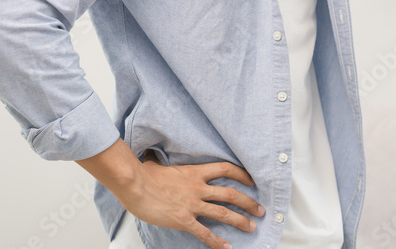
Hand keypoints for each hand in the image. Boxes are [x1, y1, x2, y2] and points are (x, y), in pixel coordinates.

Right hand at [77, 140, 263, 248]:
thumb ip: (171, 163)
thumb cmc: (144, 174)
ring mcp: (192, 204)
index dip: (242, 174)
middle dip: (249, 203)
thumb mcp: (162, 163)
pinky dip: (216, 241)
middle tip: (261, 210)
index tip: (252, 180)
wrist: (134, 184)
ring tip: (251, 227)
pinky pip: (204, 232)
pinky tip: (226, 247)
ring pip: (223, 213)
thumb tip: (162, 156)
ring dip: (240, 221)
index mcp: (195, 172)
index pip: (226, 169)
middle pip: (231, 194)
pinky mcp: (183, 219)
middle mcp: (198, 188)